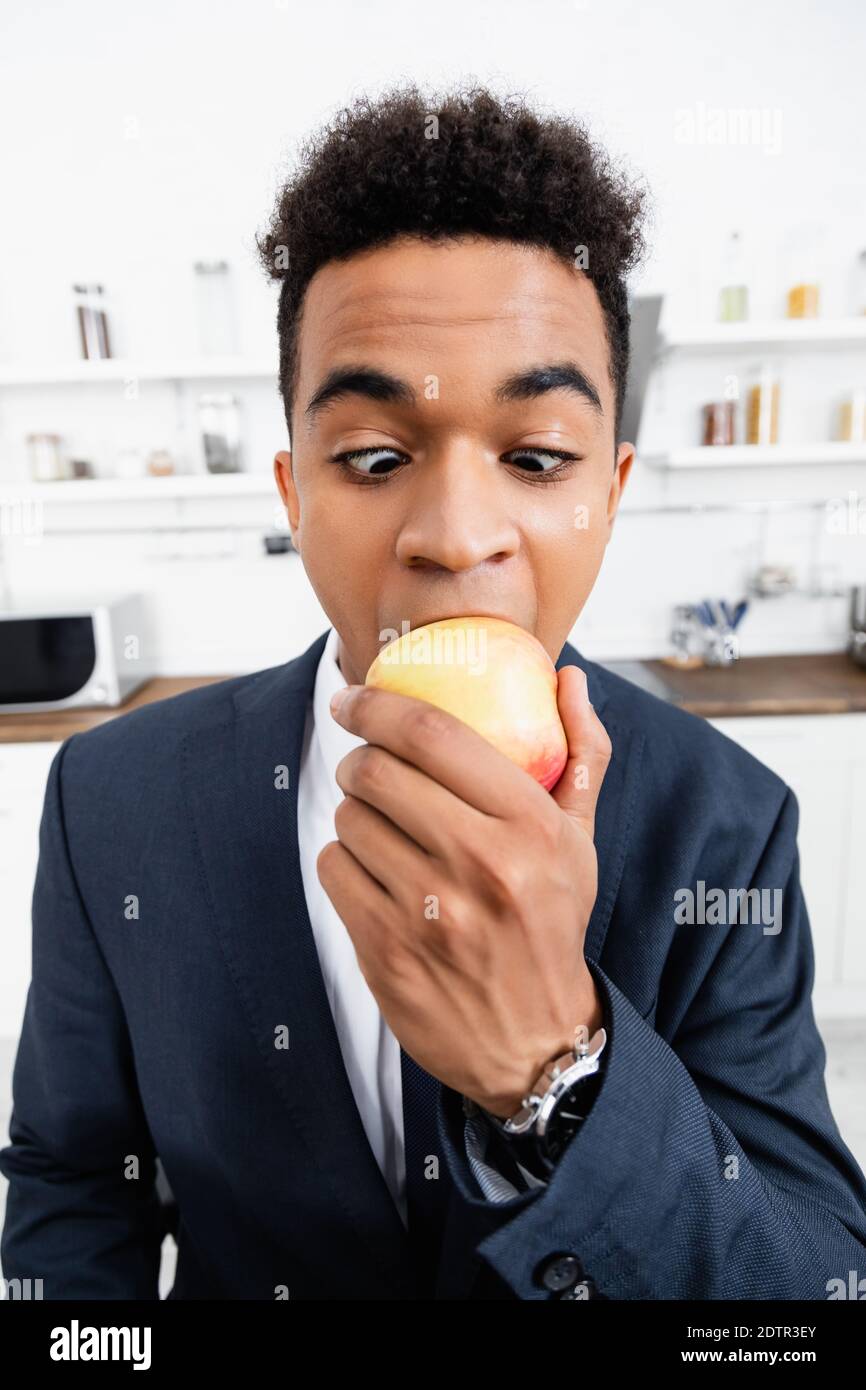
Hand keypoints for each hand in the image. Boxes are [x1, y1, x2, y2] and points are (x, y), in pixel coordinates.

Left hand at [317, 664, 610, 1117]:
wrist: (534, 1043)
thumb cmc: (551, 924)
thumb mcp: (580, 842)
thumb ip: (580, 753)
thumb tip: (568, 677)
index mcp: (531, 826)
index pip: (435, 735)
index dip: (379, 703)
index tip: (356, 697)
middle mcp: (482, 863)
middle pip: (379, 771)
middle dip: (360, 758)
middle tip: (367, 766)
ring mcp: (429, 910)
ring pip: (350, 818)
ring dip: (353, 811)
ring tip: (378, 825)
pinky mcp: (386, 949)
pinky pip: (332, 867)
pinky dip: (342, 859)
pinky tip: (371, 870)